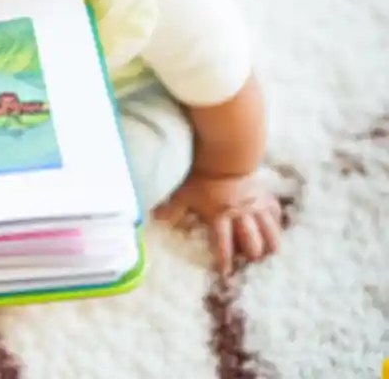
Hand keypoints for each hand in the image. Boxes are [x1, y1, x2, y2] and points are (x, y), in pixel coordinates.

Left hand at [154, 172, 281, 275]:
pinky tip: (275, 229)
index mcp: (220, 217)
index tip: (226, 273)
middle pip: (251, 242)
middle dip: (251, 255)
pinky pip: (275, 214)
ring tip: (269, 254)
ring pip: (269, 231)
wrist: (226, 156)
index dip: (224, 261)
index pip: (222, 244)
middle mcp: (241, 215)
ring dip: (270, 244)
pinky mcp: (266, 197)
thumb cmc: (201, 177)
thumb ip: (171, 209)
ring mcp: (256, 207)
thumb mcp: (183, 194)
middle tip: (250, 263)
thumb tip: (154, 220)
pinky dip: (275, 223)